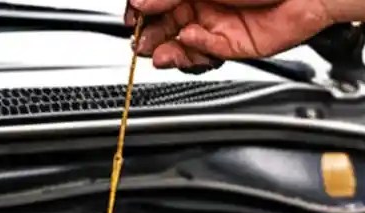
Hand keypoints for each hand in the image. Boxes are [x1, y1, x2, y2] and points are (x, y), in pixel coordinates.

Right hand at [125, 0, 339, 71]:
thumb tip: (141, 2)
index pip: (155, 1)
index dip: (140, 11)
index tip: (131, 19)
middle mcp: (202, 3)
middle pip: (165, 25)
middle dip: (150, 36)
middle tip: (140, 42)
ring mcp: (217, 24)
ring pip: (183, 44)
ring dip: (168, 50)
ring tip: (158, 54)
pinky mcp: (233, 45)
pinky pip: (206, 50)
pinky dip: (195, 47)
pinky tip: (192, 36)